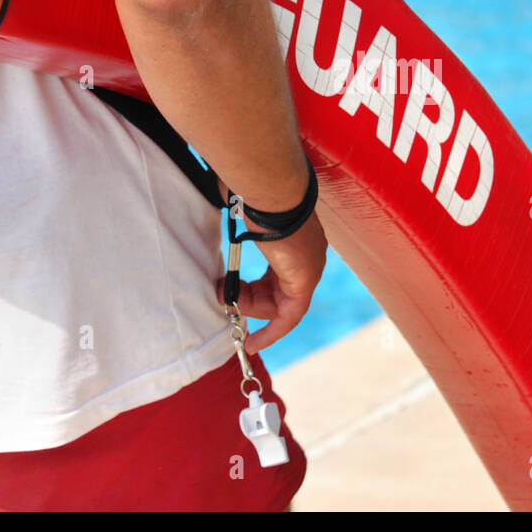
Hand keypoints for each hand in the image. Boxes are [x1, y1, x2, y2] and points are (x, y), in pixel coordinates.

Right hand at [215, 178, 327, 354]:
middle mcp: (309, 255)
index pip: (278, 273)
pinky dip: (272, 332)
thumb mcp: (246, 208)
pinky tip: (252, 342)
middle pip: (277, 291)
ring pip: (279, 304)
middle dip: (247, 298)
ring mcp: (310, 268)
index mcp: (297, 238)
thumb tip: (220, 192)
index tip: (236, 295)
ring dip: (248, 308)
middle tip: (222, 293)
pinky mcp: (305, 280)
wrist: (273, 189)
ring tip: (225, 298)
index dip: (257, 288)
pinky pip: (290, 316)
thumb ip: (240, 213)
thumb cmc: (256, 190)